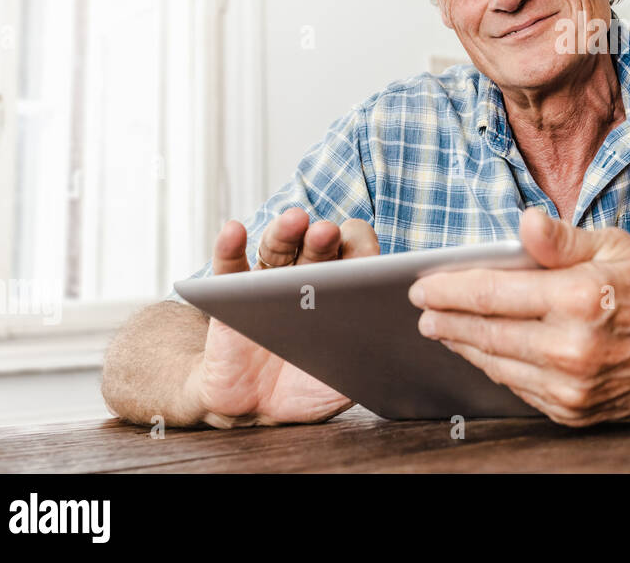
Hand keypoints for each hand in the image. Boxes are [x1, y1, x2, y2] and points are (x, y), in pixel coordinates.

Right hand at [190, 208, 378, 426]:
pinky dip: (229, 246)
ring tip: (292, 220)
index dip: (362, 251)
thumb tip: (399, 344)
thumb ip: (369, 360)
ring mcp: (269, 282)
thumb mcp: (346, 380)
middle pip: (316, 247)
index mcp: (341, 291)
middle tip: (327, 232)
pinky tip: (234, 231)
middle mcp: (307, 278)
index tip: (366, 256)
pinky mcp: (230, 294)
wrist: (255, 409)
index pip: (355, 257)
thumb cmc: (309, 388)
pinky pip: (229, 265)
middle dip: (324, 238)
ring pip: (277, 248)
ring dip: (284, 231)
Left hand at [408, 208, 629, 425]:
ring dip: (464, 345)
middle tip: (423, 309)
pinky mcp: (574, 411)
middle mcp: (570, 348)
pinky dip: (496, 369)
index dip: (450, 289)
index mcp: (578, 299)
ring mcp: (571, 386)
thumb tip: (523, 222)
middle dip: (447, 320)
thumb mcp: (615, 247)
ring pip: (497, 365)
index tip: (423, 285)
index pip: (492, 293)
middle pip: (485, 332)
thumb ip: (562, 239)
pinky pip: (519, 389)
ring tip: (444, 329)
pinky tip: (486, 352)